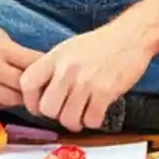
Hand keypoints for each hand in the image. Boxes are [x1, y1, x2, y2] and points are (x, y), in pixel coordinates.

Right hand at [0, 16, 42, 109]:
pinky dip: (4, 100)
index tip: (53, 71)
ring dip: (22, 96)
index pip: (34, 65)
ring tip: (26, 91)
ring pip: (14, 101)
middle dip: (36, 87)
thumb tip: (39, 64)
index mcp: (1, 51)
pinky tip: (5, 92)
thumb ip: (17, 52)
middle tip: (44, 87)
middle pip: (27, 87)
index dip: (47, 69)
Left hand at [20, 27, 153, 131]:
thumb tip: (39, 92)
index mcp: (56, 57)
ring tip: (82, 115)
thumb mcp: (69, 48)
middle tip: (65, 112)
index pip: (28, 82)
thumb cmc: (100, 44)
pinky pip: (91, 119)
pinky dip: (93, 121)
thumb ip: (53, 68)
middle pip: (48, 108)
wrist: (131, 36)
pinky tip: (97, 112)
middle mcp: (68, 69)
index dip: (30, 101)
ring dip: (75, 122)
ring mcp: (87, 81)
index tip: (39, 107)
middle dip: (56, 115)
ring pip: (68, 118)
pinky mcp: (106, 91)